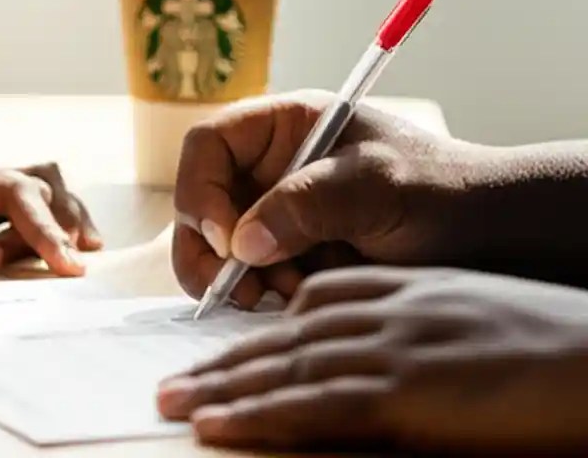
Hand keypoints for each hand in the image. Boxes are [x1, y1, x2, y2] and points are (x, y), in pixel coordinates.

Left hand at [157, 267, 587, 453]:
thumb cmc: (554, 347)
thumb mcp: (473, 321)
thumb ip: (420, 330)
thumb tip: (385, 363)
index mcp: (406, 290)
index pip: (315, 303)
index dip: (264, 332)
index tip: (226, 353)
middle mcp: (387, 312)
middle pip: (285, 335)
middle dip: (221, 362)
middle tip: (169, 383)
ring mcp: (392, 349)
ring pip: (286, 367)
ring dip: (220, 389)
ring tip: (170, 405)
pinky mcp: (403, 391)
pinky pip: (312, 404)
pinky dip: (257, 415)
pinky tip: (216, 427)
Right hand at [172, 90, 477, 308]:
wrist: (490, 236)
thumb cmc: (442, 191)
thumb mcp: (377, 188)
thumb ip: (307, 204)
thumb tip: (241, 244)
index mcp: (284, 126)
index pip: (207, 145)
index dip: (202, 190)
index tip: (229, 239)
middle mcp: (269, 166)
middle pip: (199, 203)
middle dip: (211, 251)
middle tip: (238, 289)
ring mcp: (274, 211)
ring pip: (216, 248)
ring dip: (239, 279)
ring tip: (287, 293)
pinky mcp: (286, 253)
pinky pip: (245, 277)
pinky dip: (261, 294)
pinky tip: (301, 297)